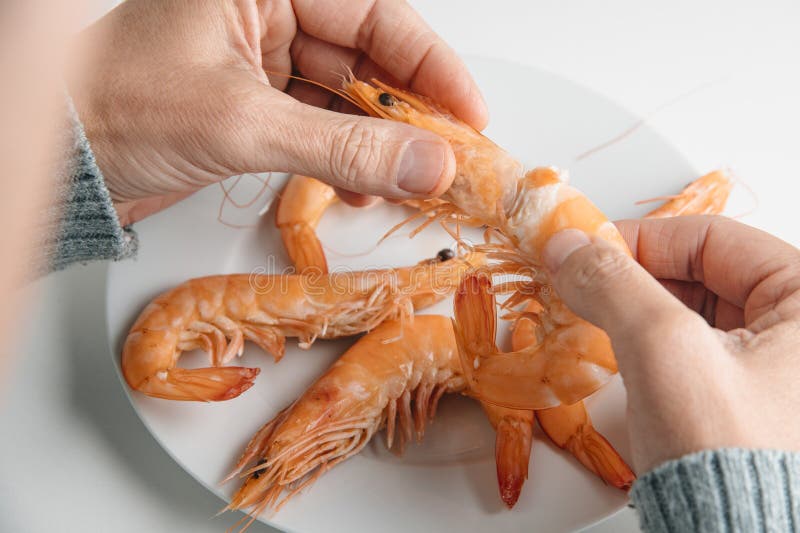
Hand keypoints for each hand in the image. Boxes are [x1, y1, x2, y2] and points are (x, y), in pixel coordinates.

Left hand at [67, 0, 487, 225]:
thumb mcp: (244, 124)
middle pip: (368, 58)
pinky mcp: (258, 101)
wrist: (64, 157)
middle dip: (408, 115)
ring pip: (349, 98)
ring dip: (380, 145)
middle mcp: (270, 10)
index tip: (469, 114)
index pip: (374, 14)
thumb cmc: (118, 108)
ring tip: (408, 184)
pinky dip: (347, 159)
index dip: (430, 66)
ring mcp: (265, 58)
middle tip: (448, 159)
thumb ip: (344, 149)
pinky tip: (363, 188)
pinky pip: (323, 126)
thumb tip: (428, 165)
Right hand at [542, 216, 799, 471]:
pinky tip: (618, 349)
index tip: (586, 249)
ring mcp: (776, 366)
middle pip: (701, 271)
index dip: (640, 238)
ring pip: (691, 308)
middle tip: (582, 283)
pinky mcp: (746, 396)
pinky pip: (690, 346)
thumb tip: (569, 245)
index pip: (714, 238)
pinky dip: (648, 340)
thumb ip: (614, 284)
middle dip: (633, 276)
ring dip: (636, 308)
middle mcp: (798, 331)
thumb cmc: (728, 455)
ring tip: (593, 317)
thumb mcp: (665, 351)